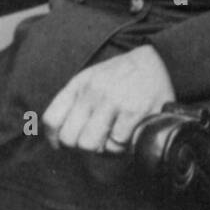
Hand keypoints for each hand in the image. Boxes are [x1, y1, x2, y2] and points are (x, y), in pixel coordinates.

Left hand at [42, 45, 174, 154]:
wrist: (157, 60)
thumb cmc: (121, 76)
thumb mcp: (91, 79)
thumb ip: (73, 103)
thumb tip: (56, 138)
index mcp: (79, 84)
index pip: (51, 119)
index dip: (55, 138)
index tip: (65, 144)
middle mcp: (92, 91)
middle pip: (69, 138)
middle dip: (80, 146)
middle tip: (95, 140)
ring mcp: (112, 101)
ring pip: (90, 145)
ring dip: (101, 148)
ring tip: (112, 137)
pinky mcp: (133, 111)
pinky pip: (116, 145)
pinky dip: (122, 145)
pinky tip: (128, 133)